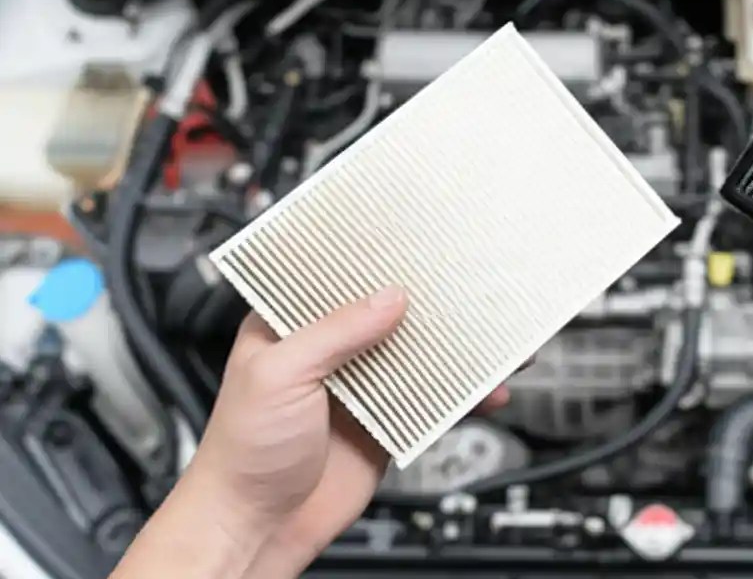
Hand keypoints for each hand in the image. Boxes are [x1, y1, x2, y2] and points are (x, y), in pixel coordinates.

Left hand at [113, 287, 509, 578]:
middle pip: (389, 315)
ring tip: (492, 337)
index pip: (338, 279)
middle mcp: (329, 352)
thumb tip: (388, 299)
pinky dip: (463, 398)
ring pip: (418, 358)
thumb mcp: (279, 375)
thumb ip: (334, 333)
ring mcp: (361, 389)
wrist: (257, 527)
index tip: (416, 244)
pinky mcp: (386, 425)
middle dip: (430, 303)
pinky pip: (433, 404)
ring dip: (455, 351)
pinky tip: (486, 392)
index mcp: (290, 327)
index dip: (375, 261)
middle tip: (469, 286)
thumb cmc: (241, 453)